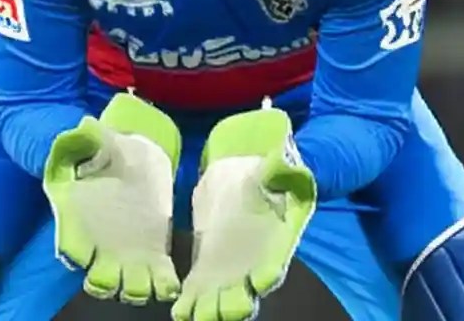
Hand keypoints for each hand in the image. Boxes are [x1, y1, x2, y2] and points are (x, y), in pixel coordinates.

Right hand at [43, 93, 182, 304]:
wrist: (134, 161)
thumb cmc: (111, 156)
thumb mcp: (100, 144)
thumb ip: (91, 139)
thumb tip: (86, 124)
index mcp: (81, 222)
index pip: (72, 247)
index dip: (76, 254)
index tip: (83, 257)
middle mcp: (101, 247)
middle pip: (98, 278)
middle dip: (106, 282)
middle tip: (118, 279)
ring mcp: (127, 255)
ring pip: (126, 287)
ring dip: (135, 290)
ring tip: (146, 288)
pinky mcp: (153, 254)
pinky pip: (158, 278)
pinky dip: (164, 286)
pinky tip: (171, 284)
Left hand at [172, 107, 316, 320]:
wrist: (235, 179)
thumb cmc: (257, 176)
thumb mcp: (270, 170)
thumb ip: (277, 170)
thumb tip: (283, 159)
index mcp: (274, 242)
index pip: (274, 263)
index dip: (268, 274)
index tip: (262, 279)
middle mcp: (254, 267)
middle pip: (248, 297)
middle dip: (238, 305)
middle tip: (229, 308)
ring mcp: (229, 275)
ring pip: (222, 305)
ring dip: (212, 312)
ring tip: (199, 314)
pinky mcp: (205, 273)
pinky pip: (197, 297)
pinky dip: (188, 306)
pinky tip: (179, 309)